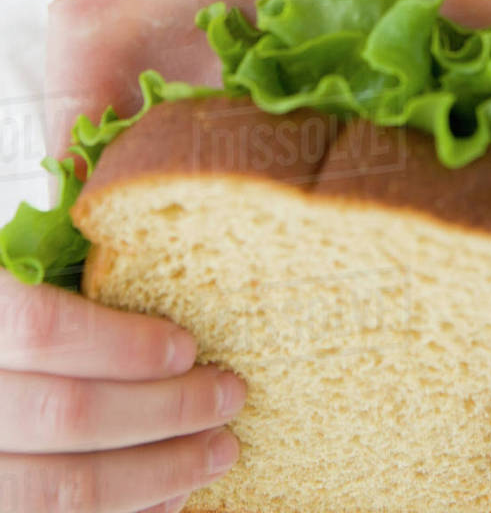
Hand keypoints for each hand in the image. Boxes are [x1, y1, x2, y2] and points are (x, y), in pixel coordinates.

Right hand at [0, 268, 246, 511]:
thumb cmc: (7, 308)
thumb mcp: (13, 268)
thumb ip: (57, 267)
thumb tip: (134, 243)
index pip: (43, 330)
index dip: (121, 343)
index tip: (186, 346)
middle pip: (66, 414)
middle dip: (165, 409)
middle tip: (229, 393)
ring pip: (60, 491)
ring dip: (156, 474)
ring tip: (217, 450)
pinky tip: (169, 497)